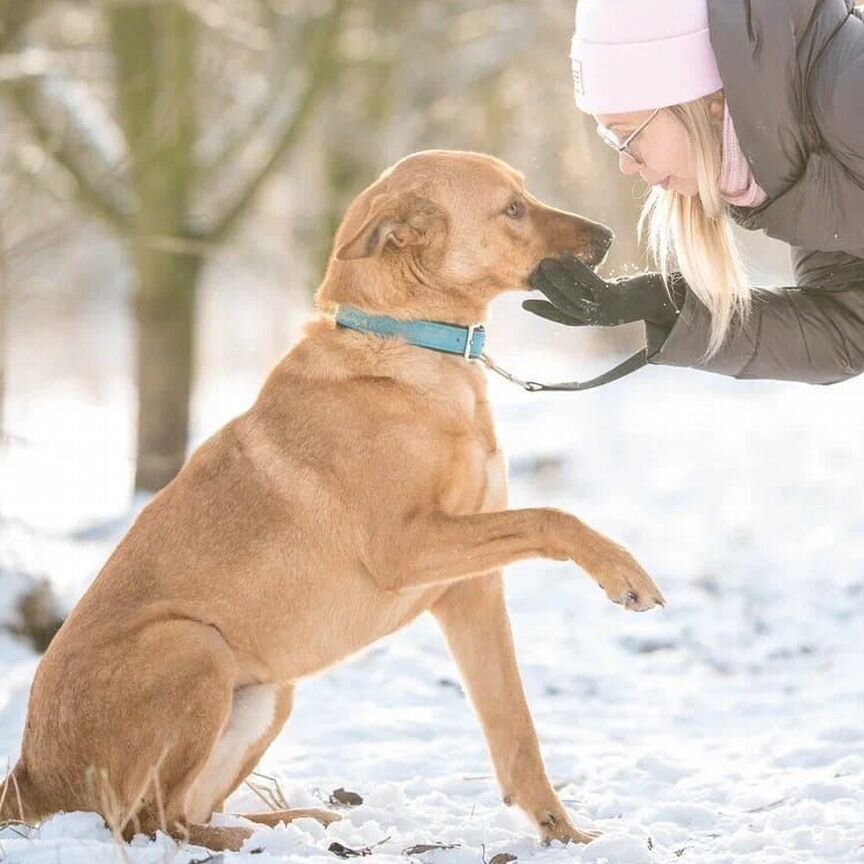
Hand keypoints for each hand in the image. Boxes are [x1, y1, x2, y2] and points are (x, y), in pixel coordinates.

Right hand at [523, 254, 684, 327]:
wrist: (663, 296)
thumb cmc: (635, 291)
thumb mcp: (609, 292)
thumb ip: (590, 291)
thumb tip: (571, 277)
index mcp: (591, 319)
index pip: (561, 317)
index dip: (543, 311)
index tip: (524, 304)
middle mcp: (595, 318)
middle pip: (563, 305)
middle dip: (545, 290)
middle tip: (532, 274)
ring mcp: (604, 310)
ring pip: (573, 295)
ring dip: (557, 279)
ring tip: (545, 263)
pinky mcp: (614, 297)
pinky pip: (590, 283)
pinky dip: (576, 270)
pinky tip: (567, 257)